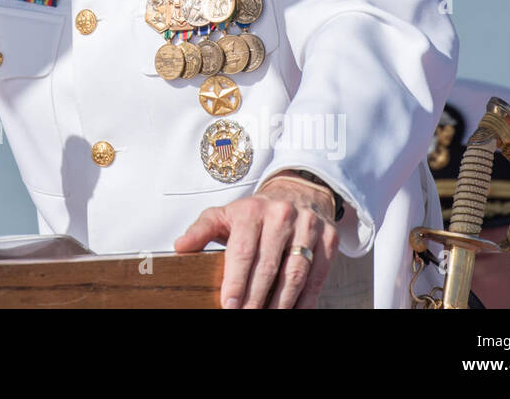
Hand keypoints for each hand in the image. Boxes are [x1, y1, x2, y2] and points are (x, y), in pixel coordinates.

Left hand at [173, 174, 339, 307]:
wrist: (298, 191)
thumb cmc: (256, 211)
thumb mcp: (226, 213)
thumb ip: (202, 230)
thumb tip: (180, 247)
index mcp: (252, 210)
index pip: (242, 251)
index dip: (235, 282)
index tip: (228, 305)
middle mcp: (282, 216)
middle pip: (268, 266)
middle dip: (255, 298)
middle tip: (245, 316)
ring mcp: (308, 227)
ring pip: (294, 274)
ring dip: (281, 303)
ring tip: (268, 318)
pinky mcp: (329, 239)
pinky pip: (317, 276)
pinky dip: (305, 299)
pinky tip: (292, 312)